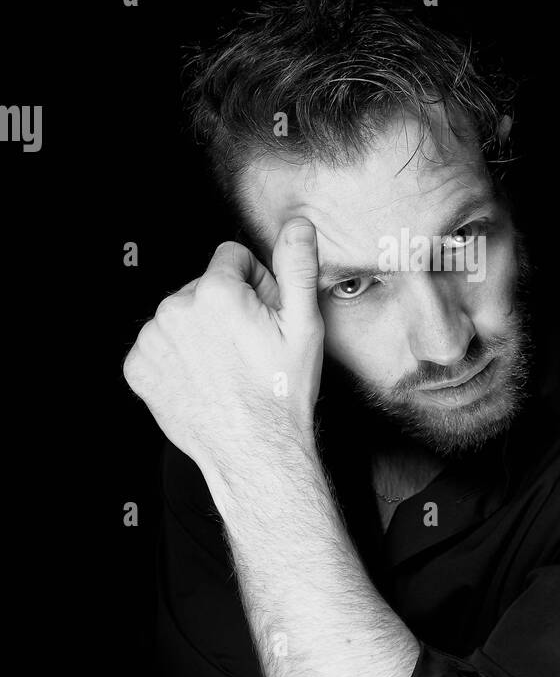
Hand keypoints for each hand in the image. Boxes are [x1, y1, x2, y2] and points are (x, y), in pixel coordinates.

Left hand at [122, 220, 323, 476]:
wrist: (255, 451)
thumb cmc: (281, 392)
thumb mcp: (304, 325)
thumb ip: (297, 266)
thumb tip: (298, 226)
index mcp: (214, 291)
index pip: (233, 258)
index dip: (256, 284)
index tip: (264, 315)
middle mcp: (174, 309)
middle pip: (204, 287)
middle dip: (225, 307)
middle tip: (248, 347)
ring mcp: (151, 341)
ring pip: (181, 315)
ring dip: (200, 332)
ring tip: (226, 366)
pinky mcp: (138, 368)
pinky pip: (160, 345)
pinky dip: (177, 357)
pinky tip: (202, 379)